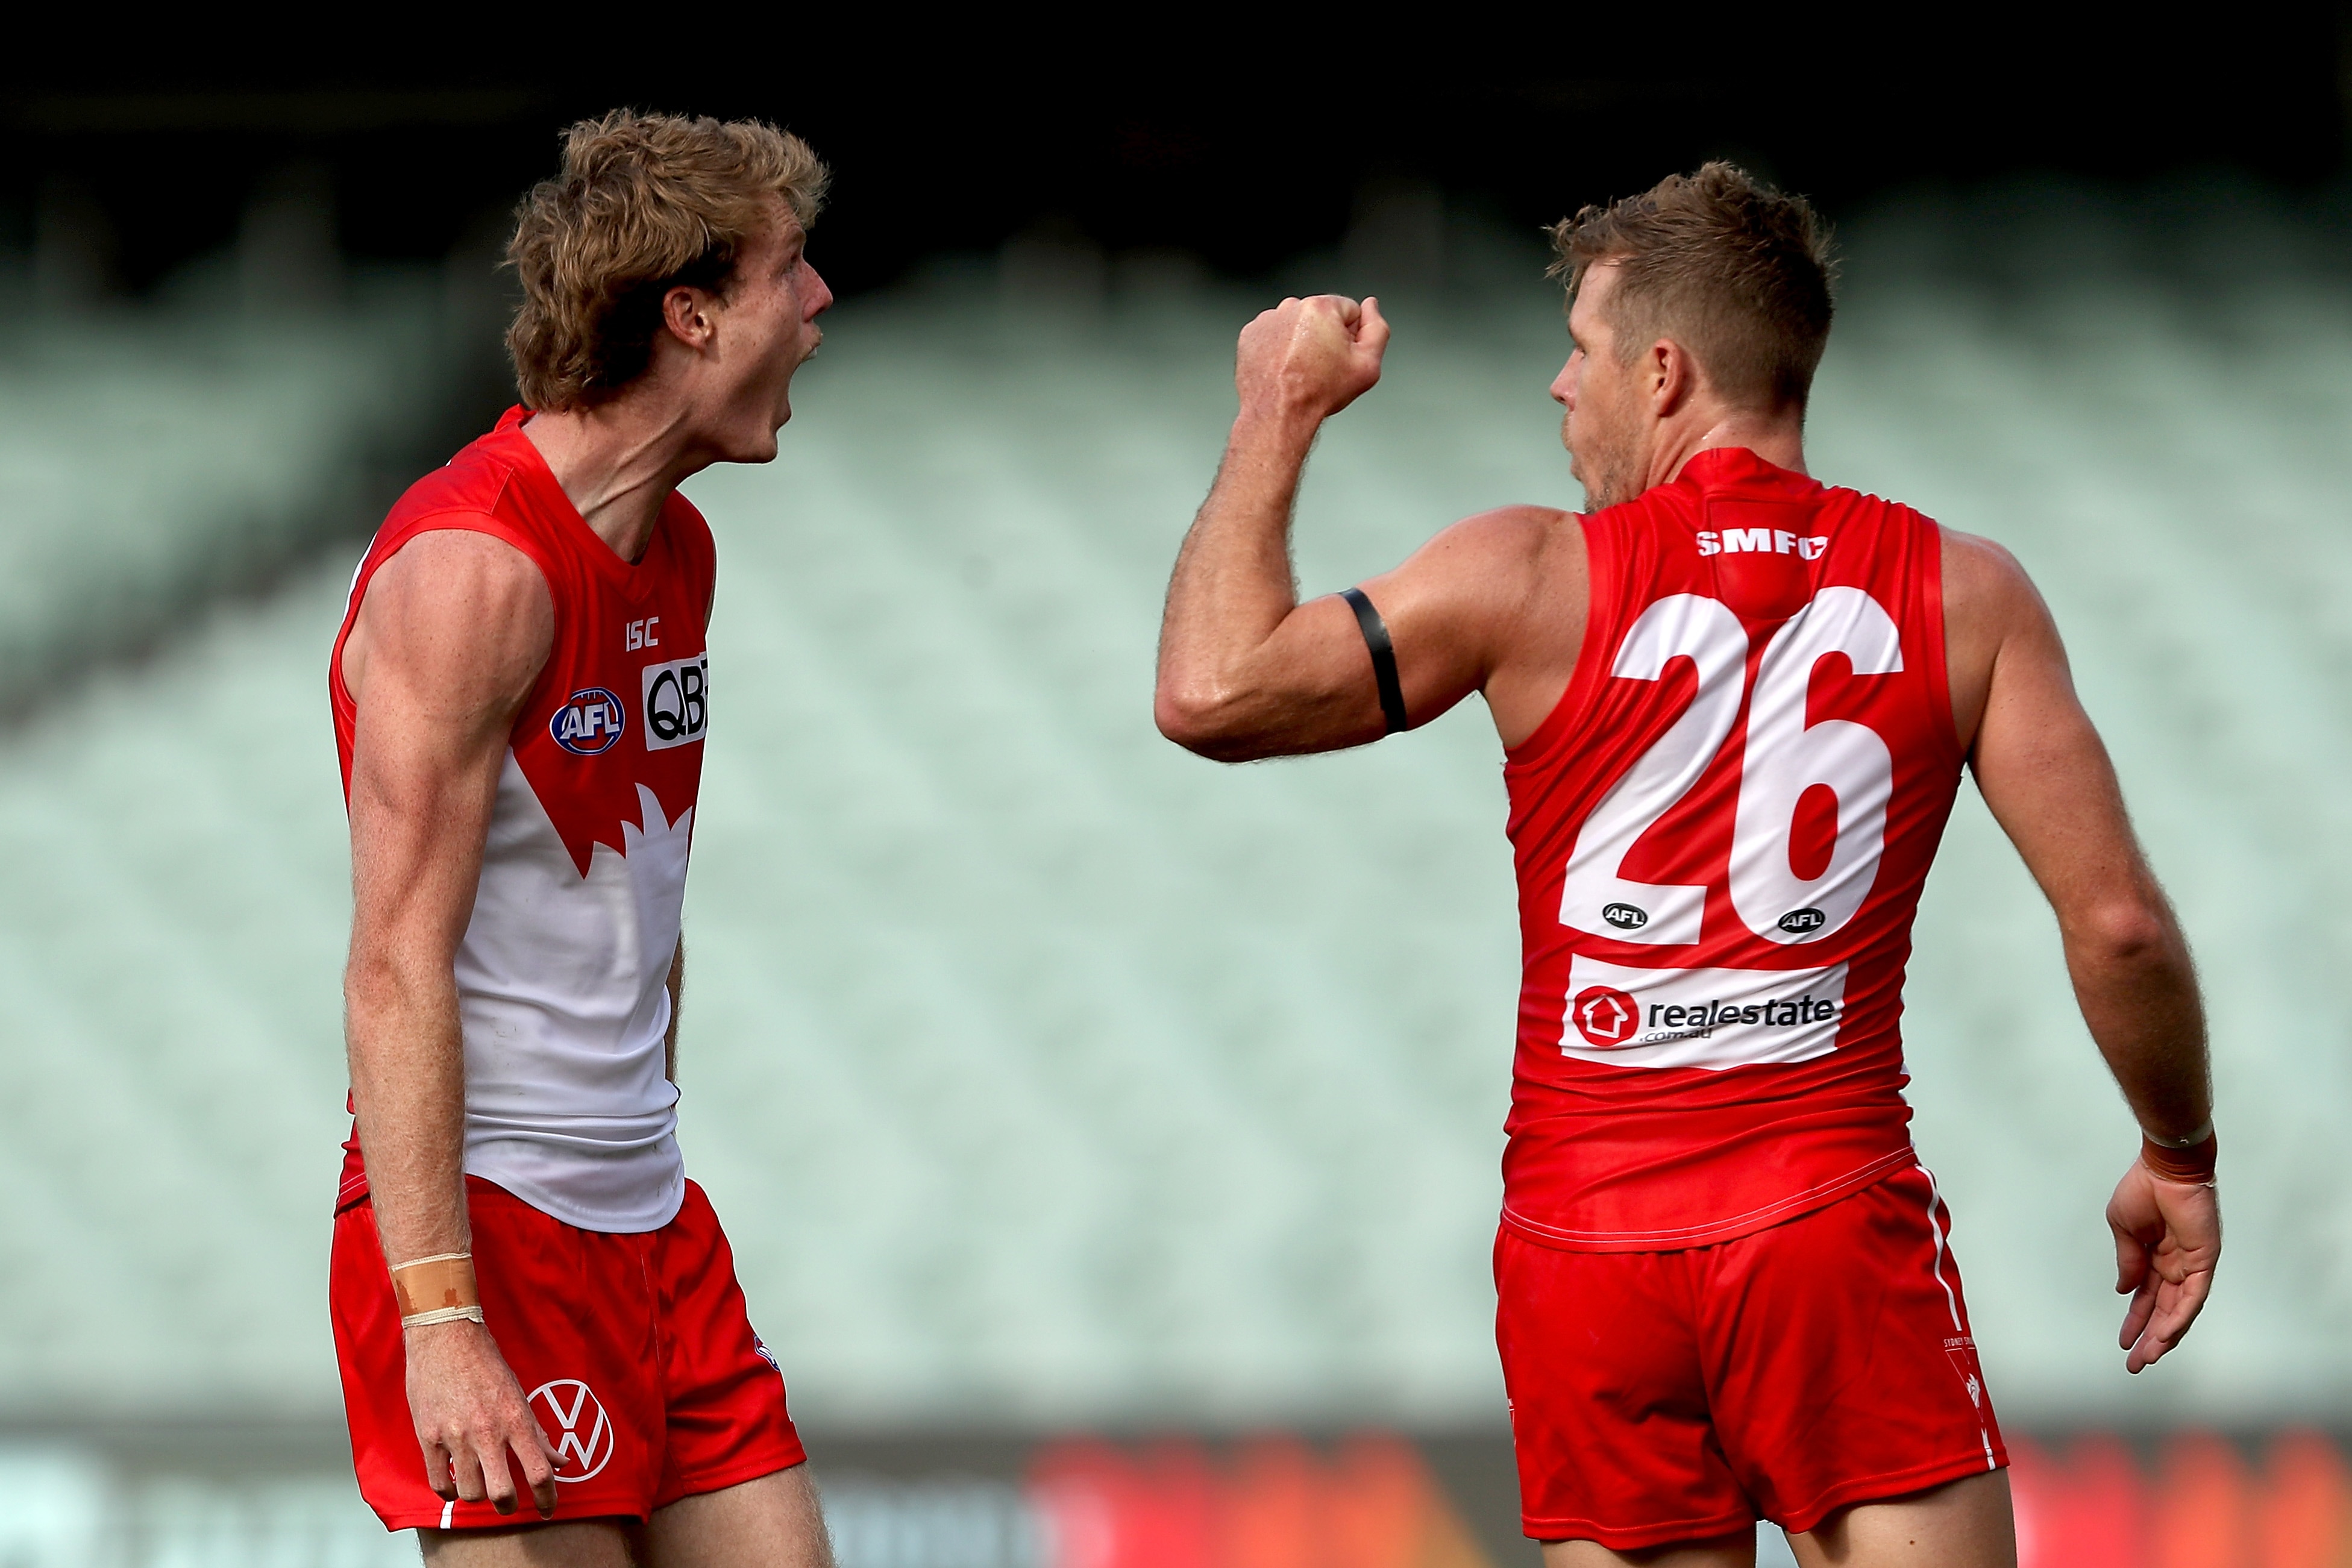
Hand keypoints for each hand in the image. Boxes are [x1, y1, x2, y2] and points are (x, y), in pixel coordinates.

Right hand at [405, 1318, 558, 1517]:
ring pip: (469, 1492)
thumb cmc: (485, 1363)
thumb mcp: (519, 1395)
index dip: (547, 1498)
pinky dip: (448, 1491)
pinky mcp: (428, 1437)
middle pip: (502, 1492)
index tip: (547, 1511)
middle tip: (508, 1502)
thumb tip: (561, 1461)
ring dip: (477, 1495)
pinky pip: (438, 1482)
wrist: (446, 1337)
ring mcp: (456, 1436)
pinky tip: (454, 1483)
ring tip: (479, 1483)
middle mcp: (488, 1432)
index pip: (539, 1471)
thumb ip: (538, 1432)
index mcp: (515, 1419)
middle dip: (508, 1505)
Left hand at [1235, 295, 1390, 422]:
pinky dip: (1280, 348)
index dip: (1352, 336)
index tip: (1342, 356)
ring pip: (1297, 324)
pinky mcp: (1251, 334)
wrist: (1278, 414)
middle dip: (1326, 336)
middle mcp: (1291, 307)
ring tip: (1302, 369)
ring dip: (1302, 341)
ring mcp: (1268, 320)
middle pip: (1322, 316)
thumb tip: (1371, 307)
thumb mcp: (1367, 365)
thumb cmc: (1317, 393)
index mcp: (1320, 308)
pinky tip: (1284, 368)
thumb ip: (1378, 329)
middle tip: (1323, 366)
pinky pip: (1276, 334)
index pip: (1350, 310)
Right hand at [2107, 1157, 2220, 1372]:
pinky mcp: (2204, 1260)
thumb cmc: (2142, 1189)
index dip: (2135, 1320)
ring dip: (2164, 1335)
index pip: (2146, 1297)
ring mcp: (2192, 1265)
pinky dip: (2181, 1316)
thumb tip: (2124, 1289)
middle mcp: (2176, 1265)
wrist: (2164, 1168)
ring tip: (2148, 1357)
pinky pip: (2194, 1295)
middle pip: (2163, 1310)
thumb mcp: (2123, 1229)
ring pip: (2180, 1310)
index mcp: (2155, 1256)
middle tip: (2136, 1364)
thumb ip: (2127, 1261)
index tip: (2124, 1342)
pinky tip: (2166, 1334)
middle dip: (2149, 1338)